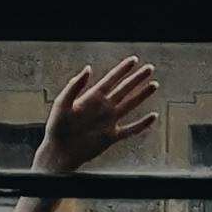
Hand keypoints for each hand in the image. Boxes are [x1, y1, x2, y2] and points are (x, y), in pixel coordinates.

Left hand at [34, 58, 158, 175]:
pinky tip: (152, 117)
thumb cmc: (57, 127)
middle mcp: (103, 107)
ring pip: (130, 105)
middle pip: (124, 89)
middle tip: (149, 68)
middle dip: (137, 78)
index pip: (111, 79)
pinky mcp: (112, 136)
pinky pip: (131, 129)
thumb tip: (87, 68)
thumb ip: (74, 86)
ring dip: (142, 95)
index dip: (122, 69)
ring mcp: (109, 121)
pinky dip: (142, 124)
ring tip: (154, 85)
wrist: (60, 151)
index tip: (133, 60)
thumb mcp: (62, 103)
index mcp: (91, 97)